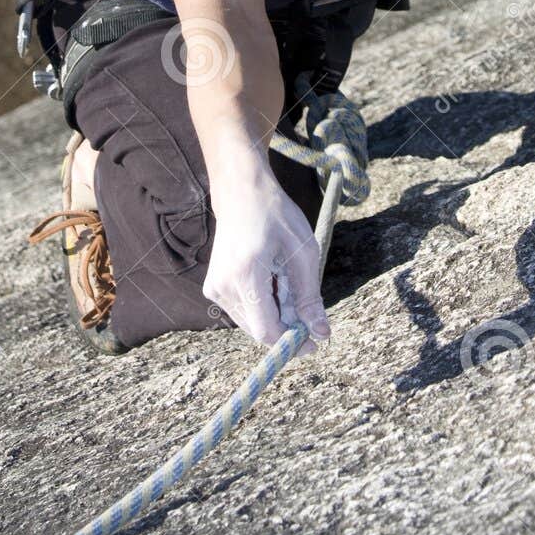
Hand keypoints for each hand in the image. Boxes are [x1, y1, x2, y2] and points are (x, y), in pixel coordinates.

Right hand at [203, 174, 330, 357]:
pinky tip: (270, 278)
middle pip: (259, 330)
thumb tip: (321, 334)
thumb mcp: (303, 252)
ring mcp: (214, 289)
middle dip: (287, 326)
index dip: (292, 342)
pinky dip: (262, 306)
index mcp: (245, 275)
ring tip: (284, 279)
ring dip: (275, 314)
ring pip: (252, 324)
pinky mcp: (213, 288)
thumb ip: (310, 296)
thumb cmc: (276, 216)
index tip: (314, 342)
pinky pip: (243, 312)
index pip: (266, 330)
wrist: (242, 192)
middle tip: (304, 300)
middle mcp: (223, 286)